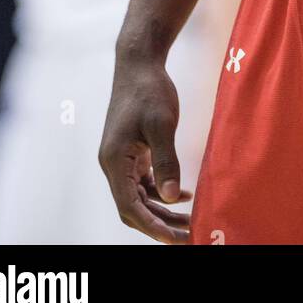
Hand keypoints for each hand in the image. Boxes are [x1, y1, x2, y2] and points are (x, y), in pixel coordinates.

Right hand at [99, 57, 191, 244]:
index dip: (151, 227)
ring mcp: (121, 158)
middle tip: (188, 236)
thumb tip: (173, 197)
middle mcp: (113, 164)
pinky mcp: (131, 152)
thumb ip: (167, 161)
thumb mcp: (161, 124)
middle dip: (159, 225)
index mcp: (114, 161)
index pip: (129, 207)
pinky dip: (161, 192)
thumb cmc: (149, 89)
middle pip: (133, 207)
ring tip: (190, 221)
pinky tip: (184, 195)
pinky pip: (143, 182)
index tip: (174, 239)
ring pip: (139, 197)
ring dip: (162, 211)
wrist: (139, 62)